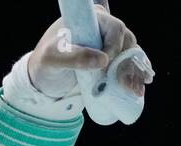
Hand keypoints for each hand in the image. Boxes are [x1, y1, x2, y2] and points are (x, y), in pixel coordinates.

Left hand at [27, 1, 153, 98]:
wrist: (42, 78)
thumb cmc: (44, 64)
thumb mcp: (52, 60)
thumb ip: (74, 58)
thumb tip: (103, 60)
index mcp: (91, 20)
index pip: (115, 29)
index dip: (114, 48)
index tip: (104, 67)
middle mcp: (104, 28)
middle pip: (127, 42)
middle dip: (128, 64)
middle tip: (126, 84)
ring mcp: (108, 43)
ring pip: (131, 54)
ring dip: (135, 72)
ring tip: (135, 90)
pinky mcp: (111, 58)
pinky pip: (128, 64)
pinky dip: (134, 75)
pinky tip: (138, 87)